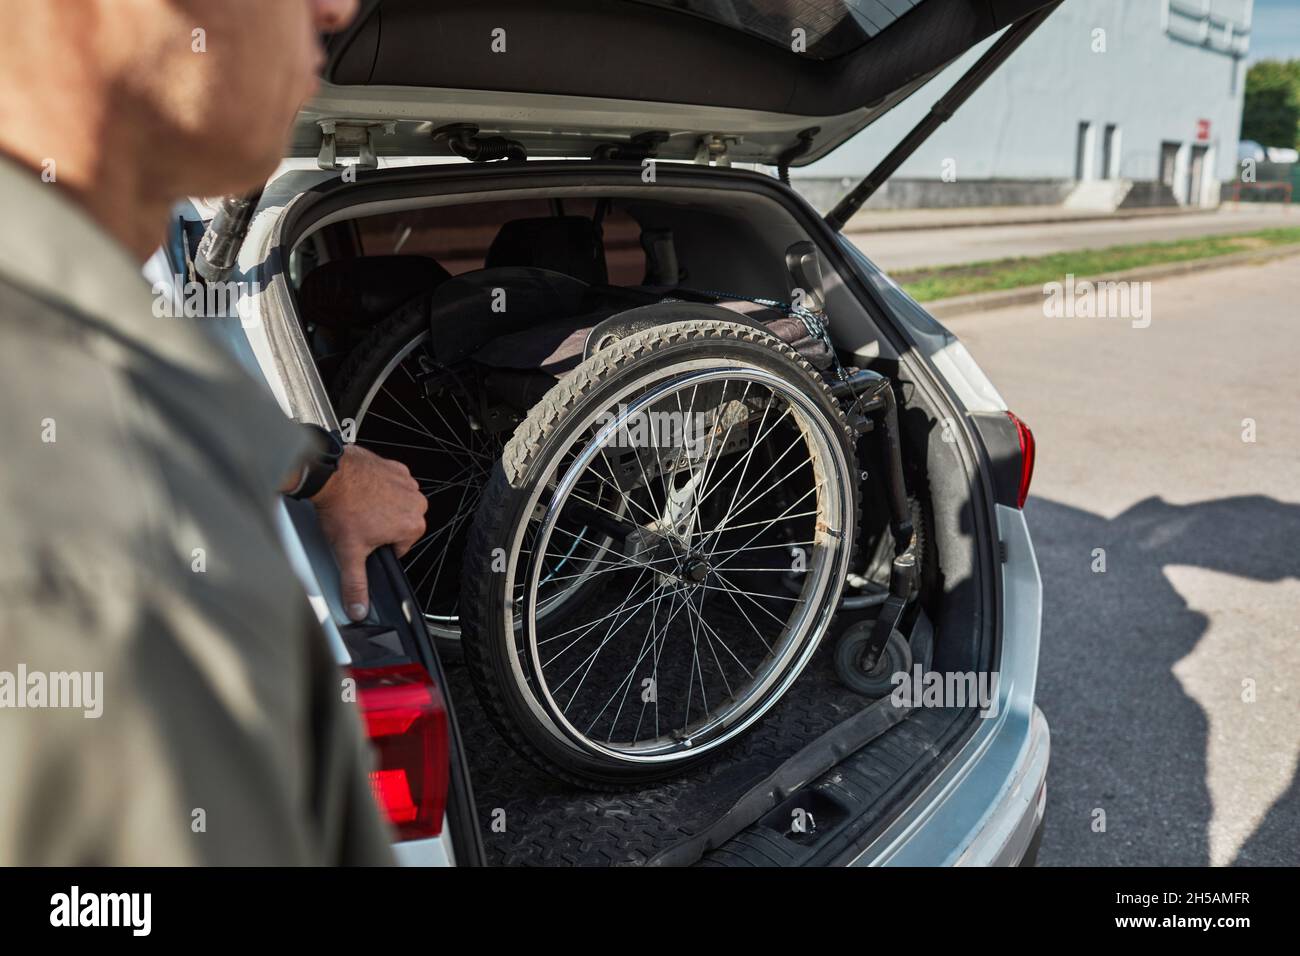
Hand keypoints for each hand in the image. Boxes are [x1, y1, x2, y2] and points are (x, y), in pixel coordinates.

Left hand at [311, 445, 426, 621]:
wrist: (330, 473)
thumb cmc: (342, 507)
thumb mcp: (349, 553)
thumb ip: (355, 584)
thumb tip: (359, 609)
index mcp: (413, 525)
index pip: (399, 548)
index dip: (378, 547)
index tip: (364, 539)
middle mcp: (416, 502)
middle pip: (399, 525)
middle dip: (381, 526)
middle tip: (358, 522)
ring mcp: (407, 482)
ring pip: (396, 504)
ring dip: (381, 507)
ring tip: (358, 506)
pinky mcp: (395, 467)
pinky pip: (391, 484)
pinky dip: (378, 487)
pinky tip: (360, 491)